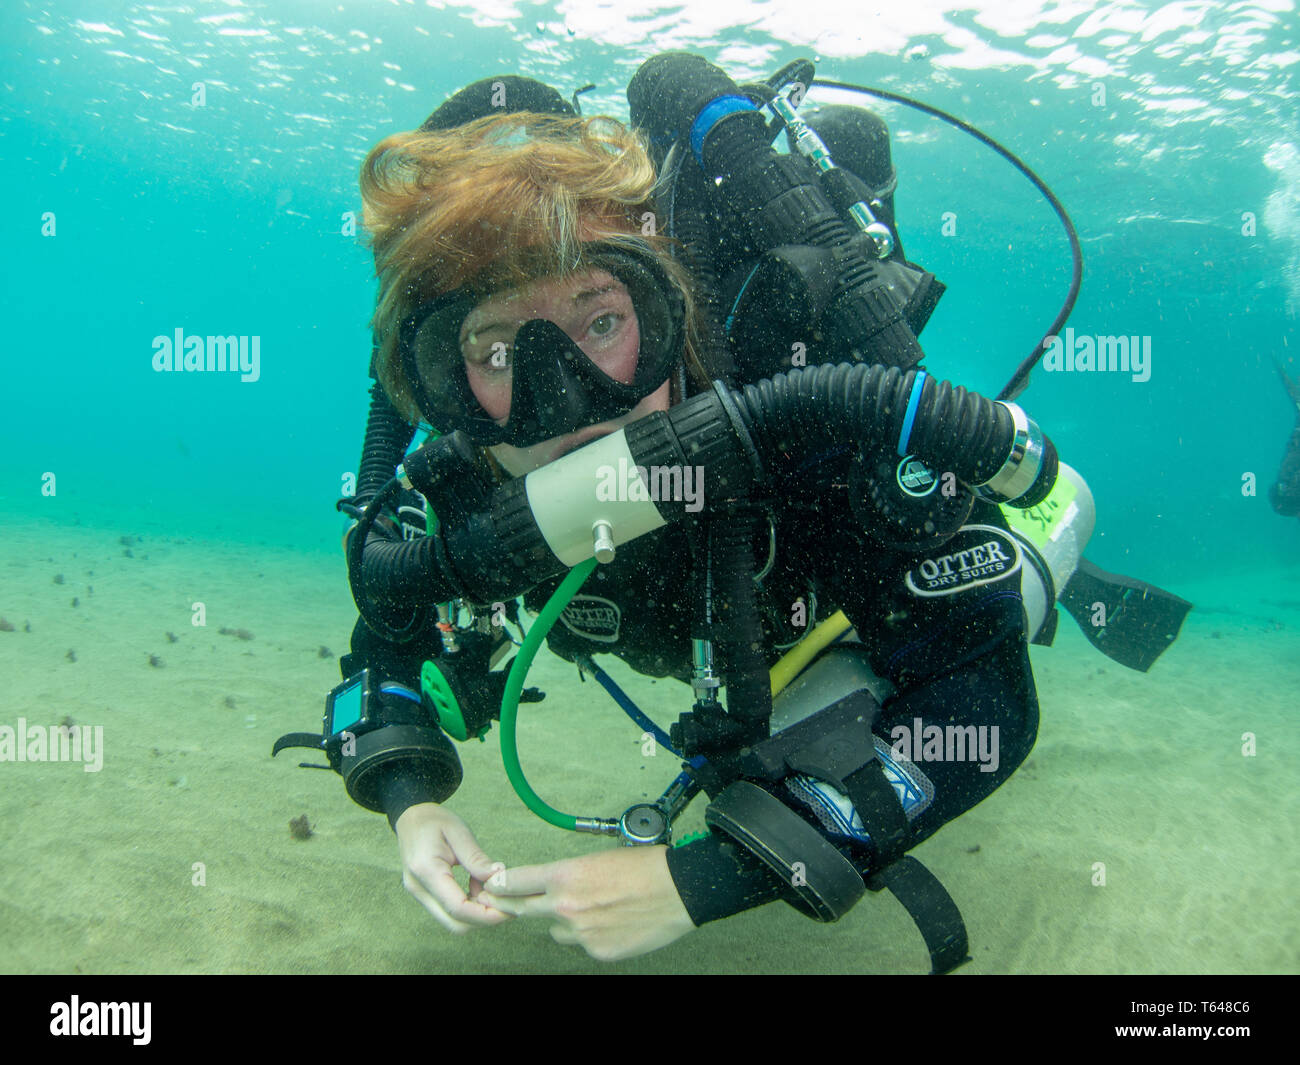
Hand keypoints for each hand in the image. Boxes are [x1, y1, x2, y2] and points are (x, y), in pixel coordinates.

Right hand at [394, 803, 512, 931]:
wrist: (411, 819)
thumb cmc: (435, 821)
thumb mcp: (459, 832)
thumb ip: (476, 858)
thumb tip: (498, 878)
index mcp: (426, 870)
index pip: (457, 908)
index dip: (485, 914)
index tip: (508, 908)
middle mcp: (418, 889)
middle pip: (455, 924)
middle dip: (483, 919)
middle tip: (505, 901)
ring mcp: (419, 895)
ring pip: (452, 922)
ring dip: (476, 913)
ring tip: (489, 887)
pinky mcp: (424, 896)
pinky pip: (448, 912)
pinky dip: (468, 907)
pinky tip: (476, 886)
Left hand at [478, 845, 695, 961]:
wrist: (679, 891)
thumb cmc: (644, 867)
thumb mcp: (599, 859)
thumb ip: (569, 877)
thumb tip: (555, 888)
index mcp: (565, 876)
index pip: (517, 881)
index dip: (500, 884)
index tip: (490, 886)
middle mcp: (566, 905)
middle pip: (524, 909)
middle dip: (514, 906)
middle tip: (504, 904)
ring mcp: (581, 933)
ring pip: (557, 930)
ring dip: (566, 922)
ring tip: (597, 909)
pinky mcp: (598, 951)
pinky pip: (583, 944)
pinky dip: (592, 936)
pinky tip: (613, 923)